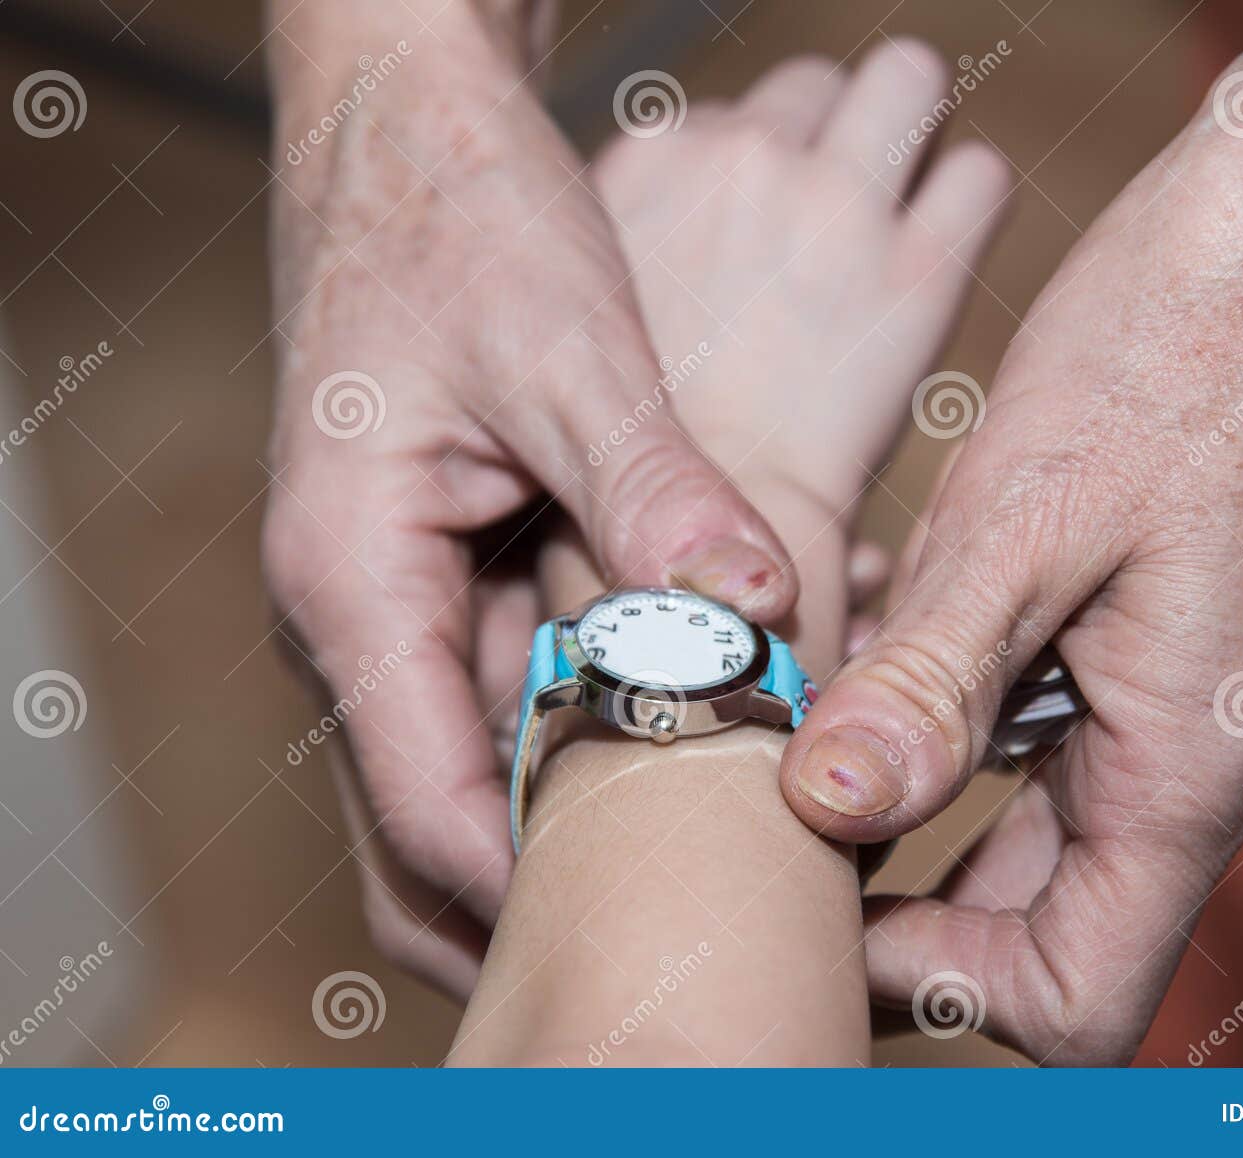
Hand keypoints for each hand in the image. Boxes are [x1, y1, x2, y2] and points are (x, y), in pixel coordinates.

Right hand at [260, 6, 794, 996]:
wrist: (410, 132)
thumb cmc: (454, 220)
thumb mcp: (564, 349)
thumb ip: (652, 488)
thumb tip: (755, 612)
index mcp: (351, 581)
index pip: (424, 806)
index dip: (529, 891)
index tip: (648, 937)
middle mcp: (363, 617)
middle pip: (432, 830)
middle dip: (550, 892)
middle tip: (690, 932)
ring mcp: (408, 601)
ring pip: (490, 766)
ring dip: (598, 801)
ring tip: (732, 830)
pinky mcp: (457, 570)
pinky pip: (527, 683)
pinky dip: (613, 712)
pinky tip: (724, 694)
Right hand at [591, 42, 1009, 516]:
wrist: (711, 547)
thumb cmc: (654, 460)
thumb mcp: (610, 332)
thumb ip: (663, 256)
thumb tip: (710, 245)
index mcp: (646, 168)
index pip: (728, 113)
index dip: (764, 171)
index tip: (772, 237)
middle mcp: (734, 159)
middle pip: (818, 83)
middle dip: (843, 136)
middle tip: (850, 222)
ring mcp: (832, 203)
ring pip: (907, 82)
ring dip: (915, 139)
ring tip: (907, 221)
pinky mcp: (920, 266)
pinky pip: (979, 175)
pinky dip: (973, 207)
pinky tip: (946, 261)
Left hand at [779, 5, 1242, 1061]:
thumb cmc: (1184, 348)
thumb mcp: (1028, 520)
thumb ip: (936, 683)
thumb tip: (832, 809)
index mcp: (1190, 772)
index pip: (1074, 995)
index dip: (938, 983)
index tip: (822, 899)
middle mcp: (1199, 769)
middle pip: (1043, 924)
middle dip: (903, 890)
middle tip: (782, 805)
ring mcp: (1187, 714)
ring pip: (1034, 827)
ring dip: (924, 790)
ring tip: (821, 708)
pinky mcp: (1161, 653)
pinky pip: (1051, 739)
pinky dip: (962, 715)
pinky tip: (893, 634)